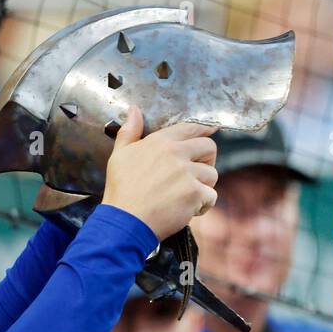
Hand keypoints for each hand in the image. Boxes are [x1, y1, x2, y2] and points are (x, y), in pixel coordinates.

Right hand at [100, 106, 217, 240]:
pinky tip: (188, 210)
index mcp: (160, 142)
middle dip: (208, 160)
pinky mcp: (194, 193)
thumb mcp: (119, 155)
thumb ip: (130, 131)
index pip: (191, 128)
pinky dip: (203, 206)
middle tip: (197, 174)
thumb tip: (134, 110)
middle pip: (209, 147)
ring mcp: (187, 173)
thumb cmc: (121, 191)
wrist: (125, 221)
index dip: (204, 130)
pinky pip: (211, 196)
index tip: (211, 132)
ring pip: (212, 174)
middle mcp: (176, 154)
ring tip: (188, 196)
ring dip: (204, 186)